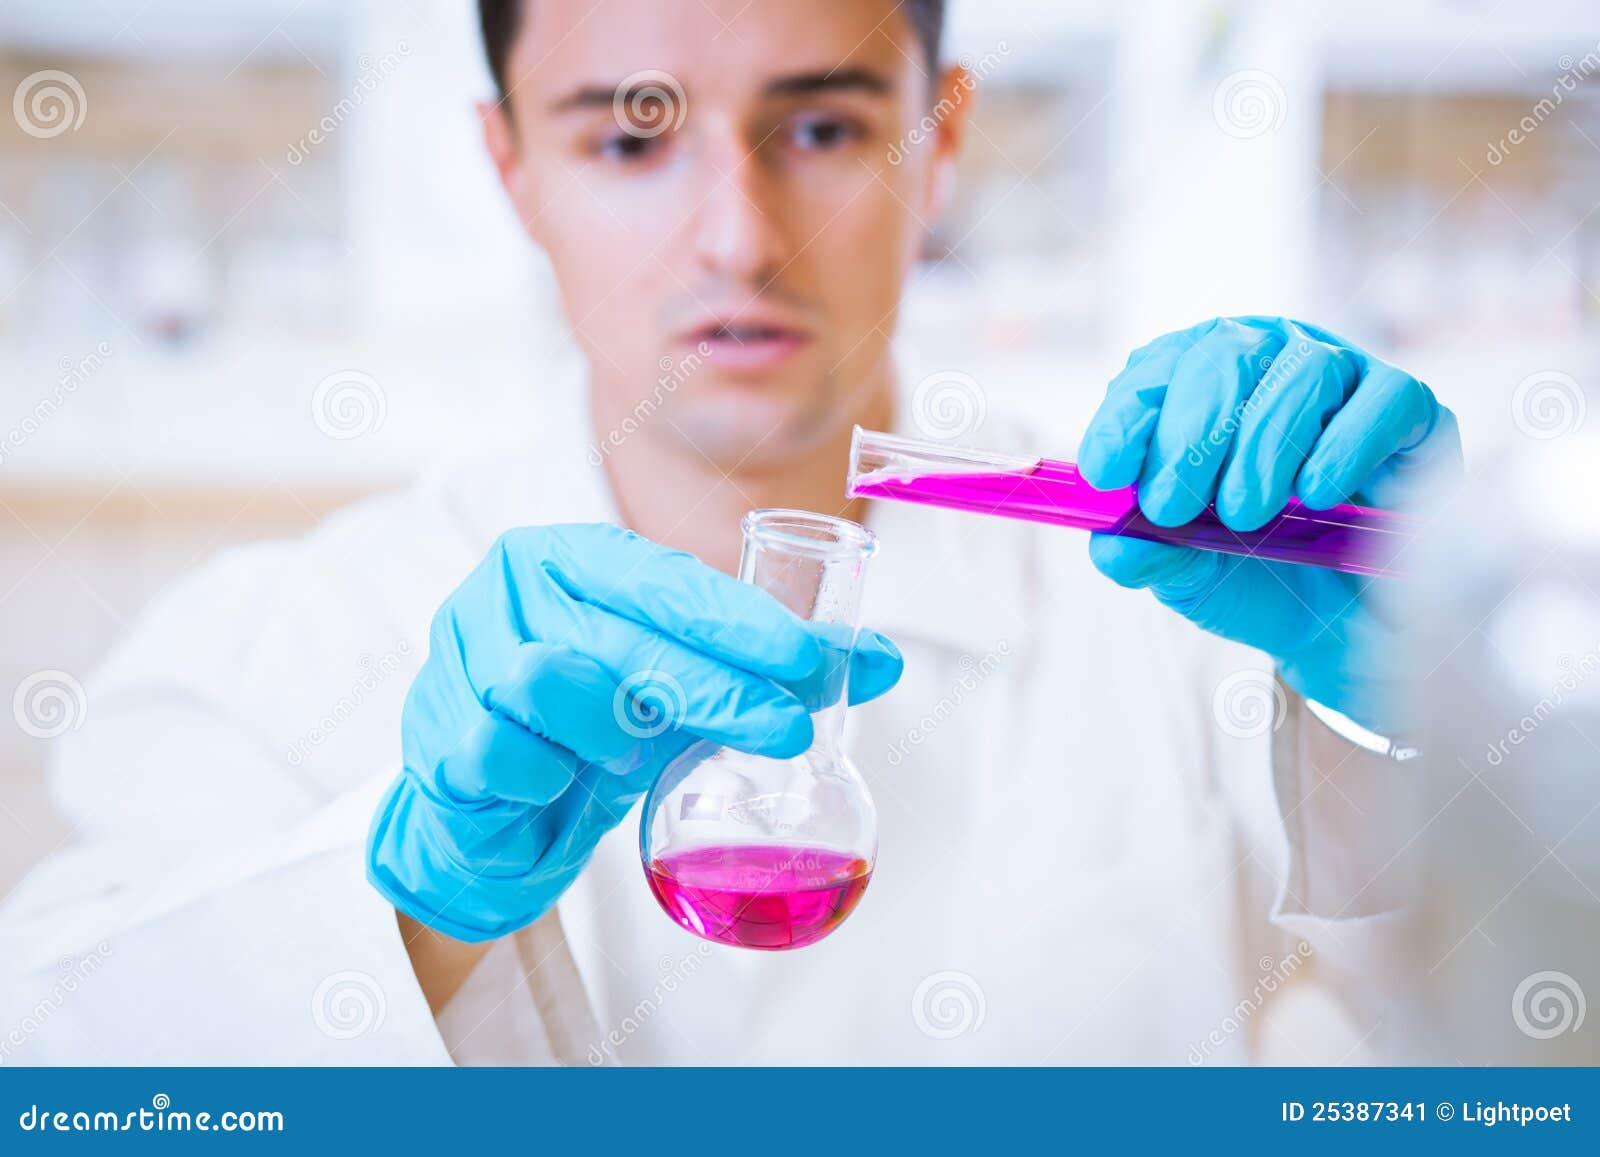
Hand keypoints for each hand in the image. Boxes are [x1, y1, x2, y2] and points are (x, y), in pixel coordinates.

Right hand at [367, 523, 902, 942]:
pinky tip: (560, 783)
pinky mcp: (436, 731)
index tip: (814, 661)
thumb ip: (774, 668)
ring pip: (557, 686)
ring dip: (613, 733)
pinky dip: (548, 777)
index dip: (744, 622)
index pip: (668, 580)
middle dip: (719, 689)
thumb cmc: (595, 724)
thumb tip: (883, 661)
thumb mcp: (685, 687)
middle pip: (629, 636)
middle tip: (789, 730)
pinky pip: (506, 755)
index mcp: (571, 555)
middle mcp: (511, 590)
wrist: (493, 797)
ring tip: (629, 757)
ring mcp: (463, 655)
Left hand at [1077, 316, 1461, 732]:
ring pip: (1301, 372)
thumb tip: (1114, 540)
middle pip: (1224, 357)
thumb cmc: (1251, 572)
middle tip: (1174, 510)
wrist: (1336, 625)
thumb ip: (1141, 554)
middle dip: (1190, 439)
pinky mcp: (1408, 408)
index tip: (1108, 474)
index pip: (1151, 374)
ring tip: (1247, 515)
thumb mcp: (1183, 572)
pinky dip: (1343, 447)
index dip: (1126, 419)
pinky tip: (1316, 497)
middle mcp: (1265, 359)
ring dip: (1263, 447)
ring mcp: (1340, 374)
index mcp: (1193, 384)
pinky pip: (1382, 400)